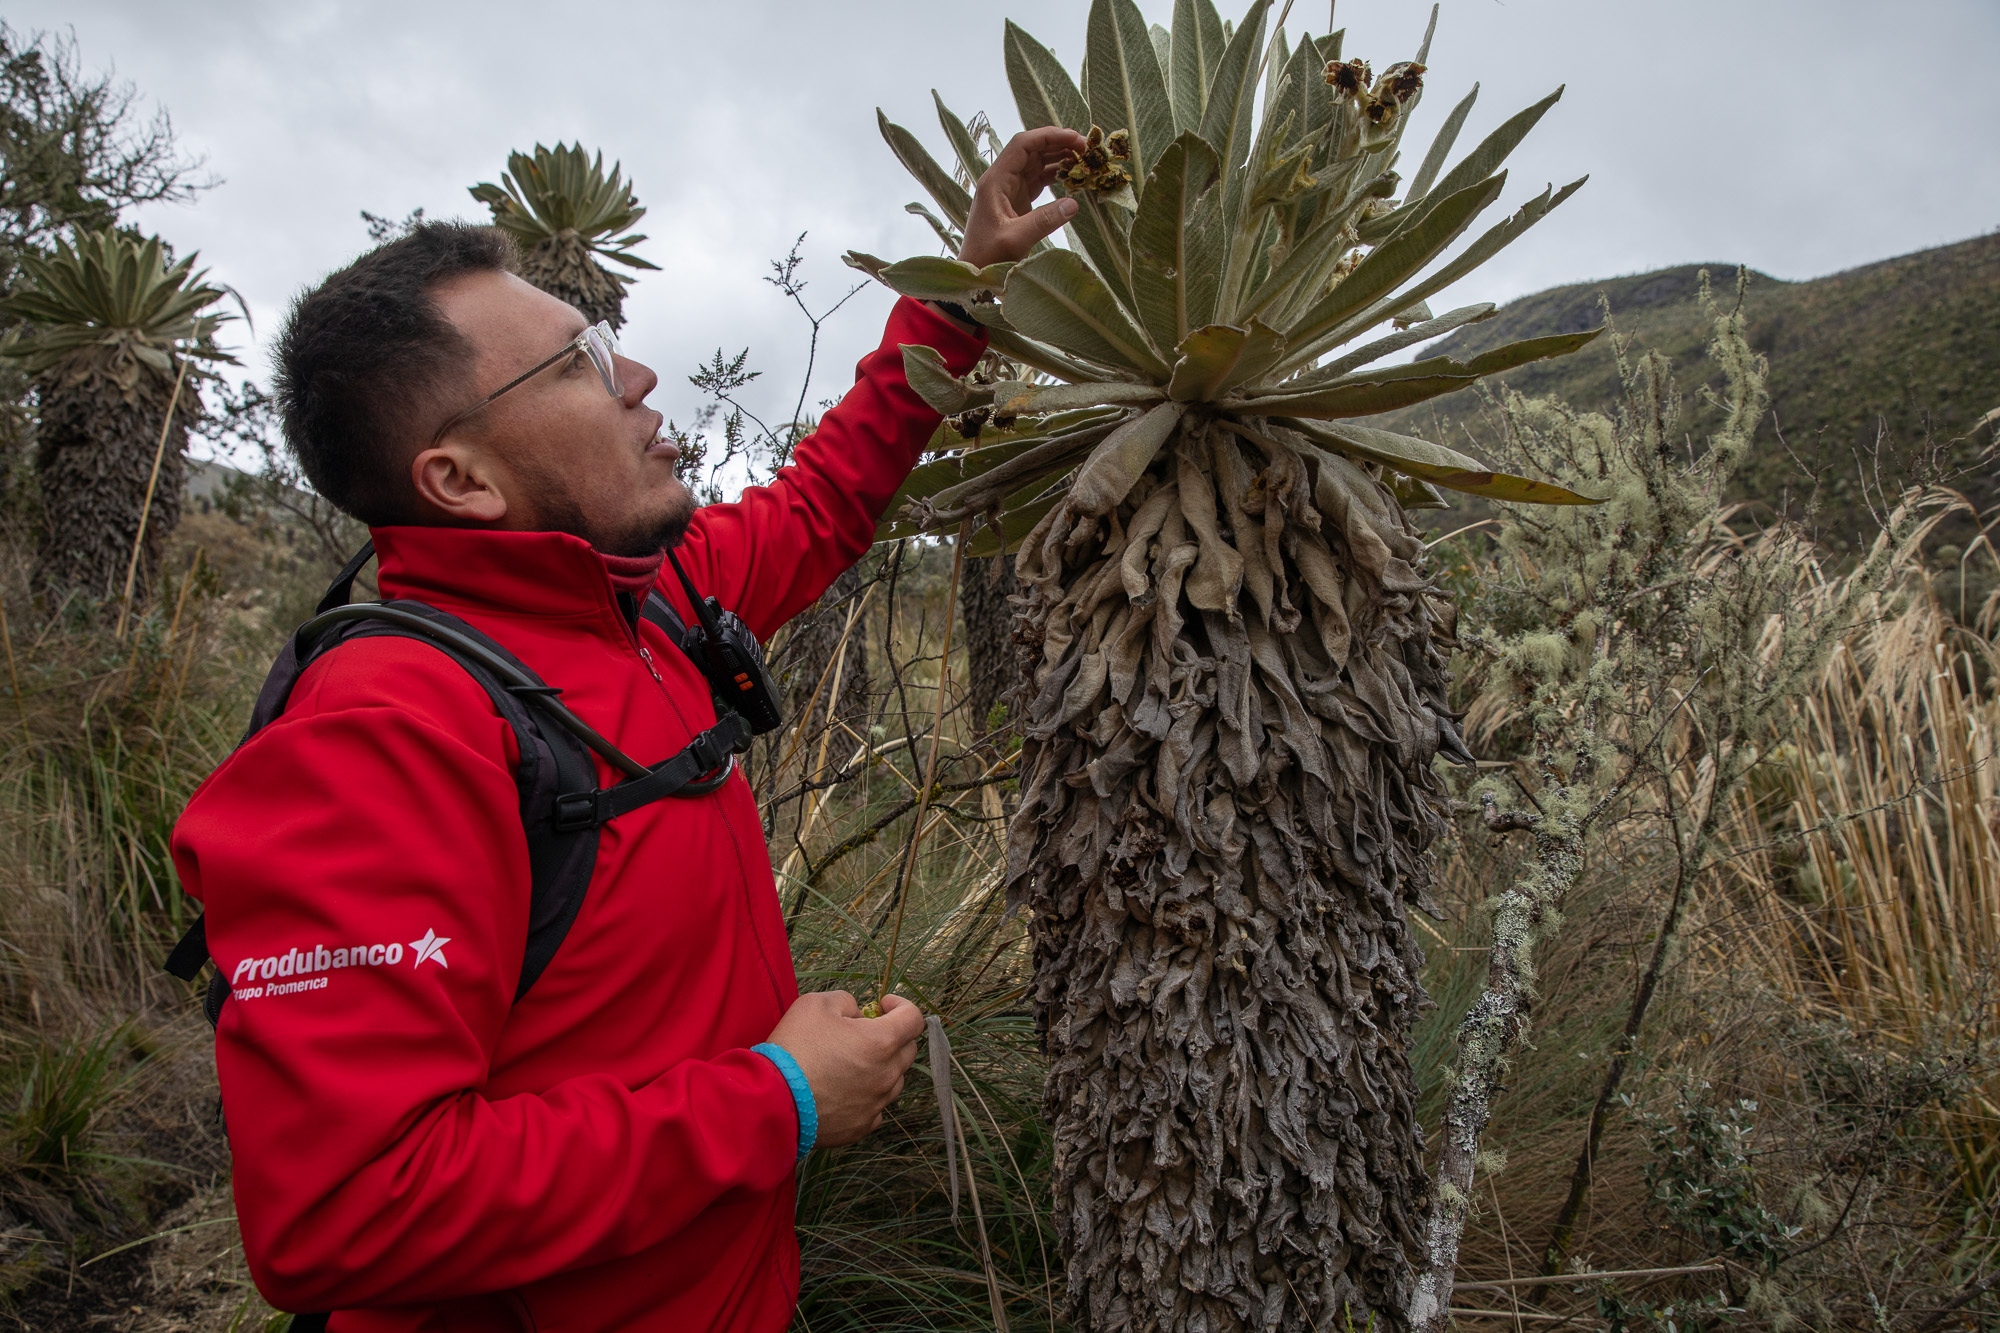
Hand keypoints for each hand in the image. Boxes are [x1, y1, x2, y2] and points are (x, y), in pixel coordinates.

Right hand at [766, 990, 924, 1147]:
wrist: (771, 1099)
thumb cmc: (794, 1048)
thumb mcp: (815, 1004)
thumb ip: (846, 1001)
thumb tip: (858, 1014)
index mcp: (881, 1041)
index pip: (914, 1018)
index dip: (901, 1005)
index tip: (883, 1004)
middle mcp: (887, 1075)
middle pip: (907, 1050)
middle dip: (892, 1035)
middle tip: (863, 1032)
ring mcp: (876, 1103)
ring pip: (894, 1080)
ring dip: (881, 1067)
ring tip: (851, 1062)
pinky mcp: (861, 1126)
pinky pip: (876, 1106)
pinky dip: (867, 1095)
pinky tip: (844, 1089)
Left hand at [957, 127, 1088, 268]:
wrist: (974, 273)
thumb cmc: (988, 257)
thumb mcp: (1015, 239)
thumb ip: (1044, 221)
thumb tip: (1074, 204)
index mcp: (996, 181)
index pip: (1022, 145)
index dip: (1049, 136)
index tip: (1075, 138)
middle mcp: (1001, 179)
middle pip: (1032, 150)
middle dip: (1058, 145)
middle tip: (1087, 149)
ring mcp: (1009, 190)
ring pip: (1036, 164)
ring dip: (1059, 159)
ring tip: (1084, 160)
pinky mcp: (1017, 201)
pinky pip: (1038, 180)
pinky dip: (1055, 176)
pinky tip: (1072, 177)